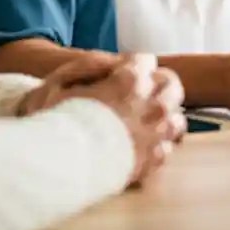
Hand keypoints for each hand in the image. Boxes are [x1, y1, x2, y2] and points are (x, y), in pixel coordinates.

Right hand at [22, 54, 187, 185]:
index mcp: (130, 82)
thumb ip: (91, 63)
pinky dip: (158, 145)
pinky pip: (167, 148)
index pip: (146, 60)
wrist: (56, 168)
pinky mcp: (153, 162)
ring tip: (147, 119)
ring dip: (164, 115)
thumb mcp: (60, 80)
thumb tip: (117, 61)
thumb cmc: (53, 122)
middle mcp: (151, 106)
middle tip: (141, 91)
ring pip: (177, 118)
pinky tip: (143, 144)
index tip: (122, 73)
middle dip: (157, 83)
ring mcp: (156, 135)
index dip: (132, 65)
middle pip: (171, 84)